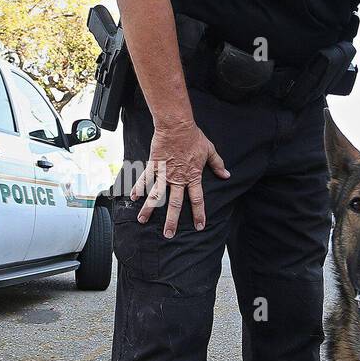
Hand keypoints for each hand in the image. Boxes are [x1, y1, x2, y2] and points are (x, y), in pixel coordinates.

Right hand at [131, 119, 229, 236]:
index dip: (199, 213)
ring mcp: (164, 173)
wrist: (177, 126)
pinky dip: (137, 188)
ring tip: (142, 220)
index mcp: (193, 177)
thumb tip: (227, 175)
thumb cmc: (194, 137)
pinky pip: (144, 179)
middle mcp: (178, 179)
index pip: (197, 200)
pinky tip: (132, 197)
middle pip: (175, 204)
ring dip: (149, 209)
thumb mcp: (210, 150)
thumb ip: (218, 165)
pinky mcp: (154, 165)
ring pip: (156, 195)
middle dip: (171, 221)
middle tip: (168, 234)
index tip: (199, 226)